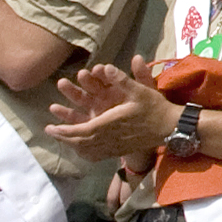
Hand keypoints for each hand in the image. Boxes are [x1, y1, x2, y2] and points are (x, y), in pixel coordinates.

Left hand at [47, 57, 173, 160]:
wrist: (170, 127)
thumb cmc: (154, 107)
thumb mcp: (140, 90)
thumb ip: (122, 79)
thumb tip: (105, 67)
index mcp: (110, 123)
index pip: (80, 130)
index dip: (64, 130)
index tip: (50, 127)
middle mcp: (109, 137)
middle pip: (80, 142)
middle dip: (63, 137)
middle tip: (50, 131)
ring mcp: (114, 146)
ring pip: (87, 150)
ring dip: (72, 144)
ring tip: (62, 138)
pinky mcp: (119, 150)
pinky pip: (97, 155)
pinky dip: (85, 152)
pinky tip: (82, 150)